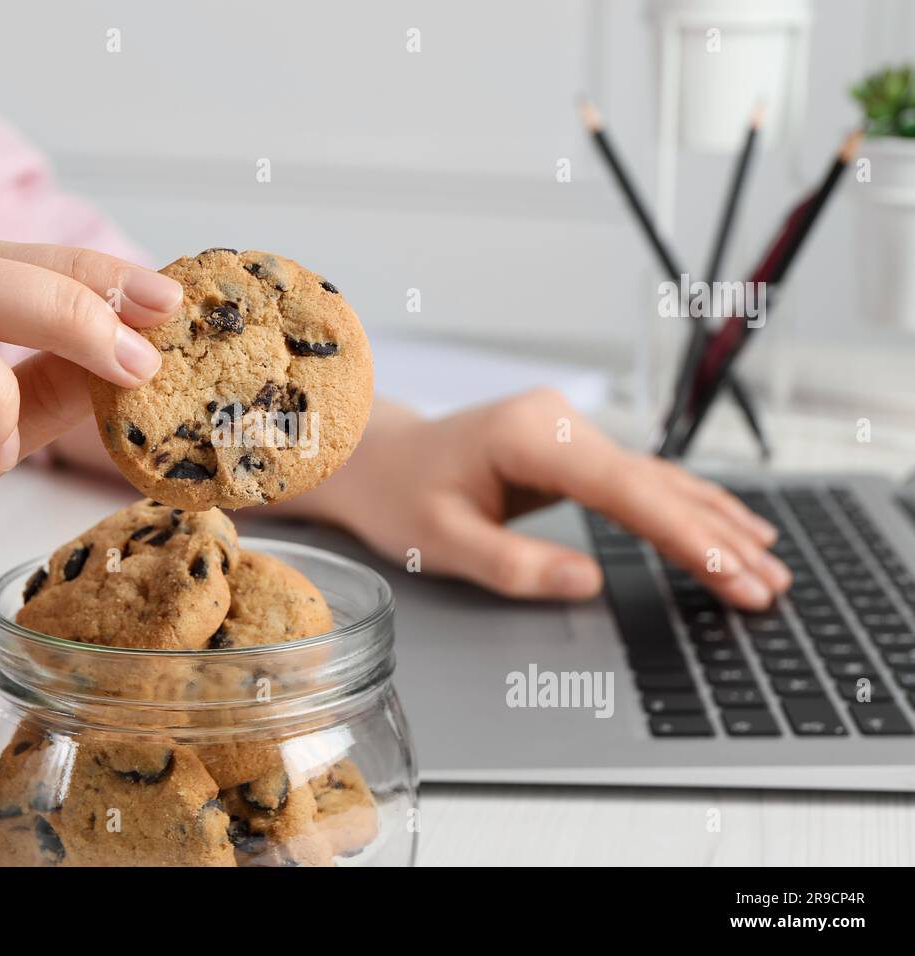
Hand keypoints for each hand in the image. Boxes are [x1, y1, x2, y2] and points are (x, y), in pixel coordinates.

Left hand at [294, 389, 788, 608]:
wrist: (375, 459)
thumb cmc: (398, 496)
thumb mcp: (441, 541)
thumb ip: (513, 564)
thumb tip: (588, 583)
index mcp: (529, 435)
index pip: (625, 490)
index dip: (683, 535)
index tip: (729, 572)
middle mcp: (558, 422)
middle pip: (654, 483)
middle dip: (714, 537)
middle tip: (769, 586)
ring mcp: (567, 430)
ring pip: (656, 480)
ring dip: (711, 523)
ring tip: (768, 564)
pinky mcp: (570, 448)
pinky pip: (637, 482)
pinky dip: (682, 509)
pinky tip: (725, 525)